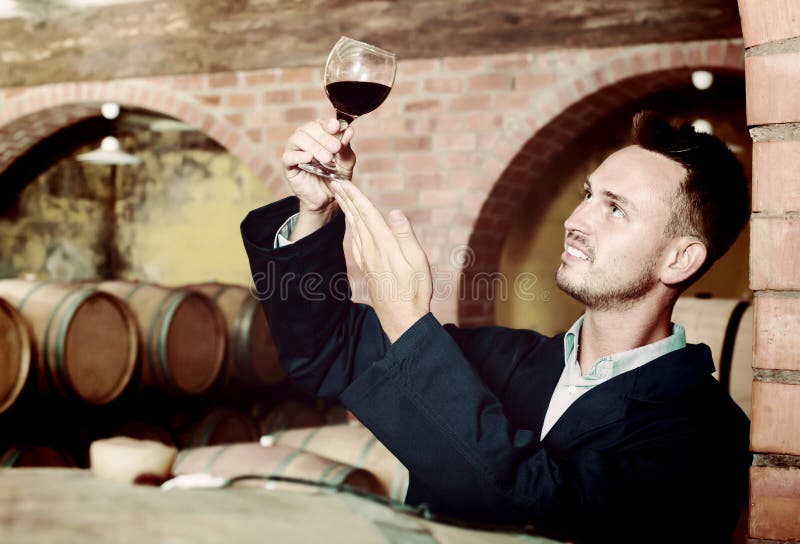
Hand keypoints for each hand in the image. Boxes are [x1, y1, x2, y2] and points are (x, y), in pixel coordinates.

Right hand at [282, 119, 355, 213]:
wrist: (327, 199)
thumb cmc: (336, 178)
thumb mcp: (346, 163)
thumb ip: (346, 148)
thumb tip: (349, 130)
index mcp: (320, 135)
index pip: (321, 123)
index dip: (328, 123)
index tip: (337, 127)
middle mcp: (306, 139)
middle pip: (309, 128)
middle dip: (324, 136)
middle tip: (336, 147)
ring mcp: (295, 151)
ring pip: (298, 138)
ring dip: (314, 146)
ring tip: (327, 158)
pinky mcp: (288, 165)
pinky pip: (288, 156)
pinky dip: (298, 155)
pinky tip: (309, 158)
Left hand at [331, 180, 431, 342]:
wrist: (402, 319)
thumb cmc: (415, 290)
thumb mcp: (417, 261)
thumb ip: (405, 235)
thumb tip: (394, 212)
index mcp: (384, 245)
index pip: (368, 215)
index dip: (356, 197)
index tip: (344, 182)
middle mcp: (372, 250)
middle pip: (356, 218)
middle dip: (345, 198)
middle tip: (333, 181)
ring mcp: (367, 260)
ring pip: (354, 228)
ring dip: (346, 210)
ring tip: (339, 196)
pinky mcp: (368, 267)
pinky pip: (356, 241)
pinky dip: (351, 227)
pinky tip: (350, 224)